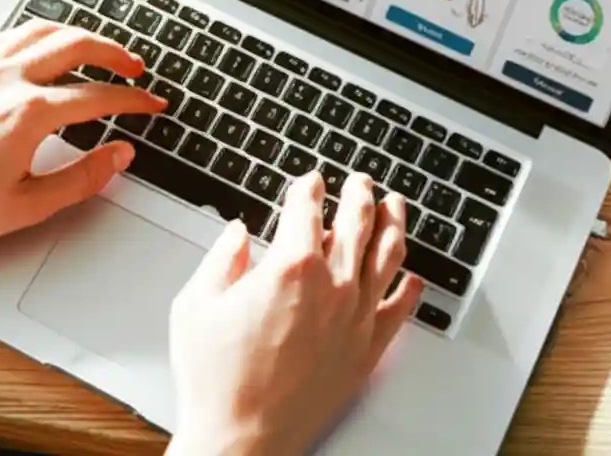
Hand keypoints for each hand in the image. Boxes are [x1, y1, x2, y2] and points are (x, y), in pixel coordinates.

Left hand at [0, 21, 165, 263]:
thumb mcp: (29, 206)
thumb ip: (84, 178)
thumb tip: (119, 155)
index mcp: (27, 115)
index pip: (97, 96)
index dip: (133, 100)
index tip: (152, 103)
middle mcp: (5, 81)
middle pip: (75, 46)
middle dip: (114, 53)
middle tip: (136, 67)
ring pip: (42, 31)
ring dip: (78, 35)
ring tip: (99, 49)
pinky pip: (9, 36)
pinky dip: (38, 35)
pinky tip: (45, 47)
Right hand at [167, 172, 424, 454]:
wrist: (241, 436)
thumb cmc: (216, 377)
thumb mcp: (197, 304)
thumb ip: (221, 258)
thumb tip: (238, 234)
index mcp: (290, 265)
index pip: (307, 207)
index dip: (308, 187)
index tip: (310, 181)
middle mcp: (333, 285)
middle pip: (357, 221)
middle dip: (359, 194)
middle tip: (360, 182)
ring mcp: (356, 316)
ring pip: (388, 254)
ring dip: (393, 222)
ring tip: (395, 206)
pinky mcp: (368, 349)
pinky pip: (402, 308)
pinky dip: (411, 286)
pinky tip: (413, 275)